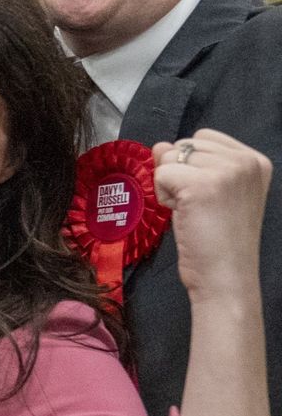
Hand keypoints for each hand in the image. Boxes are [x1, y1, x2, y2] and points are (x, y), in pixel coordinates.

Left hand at [153, 130, 272, 301]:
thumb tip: (159, 145)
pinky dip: (162, 196)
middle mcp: (245, 162)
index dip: (192, 165)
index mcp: (256, 161)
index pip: (203, 138)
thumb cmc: (218, 240)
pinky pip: (160, 174)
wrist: (225, 277)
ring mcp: (226, 172)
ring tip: (193, 212)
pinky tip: (183, 215)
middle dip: (180, 175)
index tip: (208, 195)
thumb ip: (189, 163)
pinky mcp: (201, 186)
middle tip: (199, 207)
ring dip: (170, 186)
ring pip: (168, 158)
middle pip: (184, 145)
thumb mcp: (211, 192)